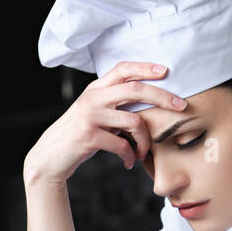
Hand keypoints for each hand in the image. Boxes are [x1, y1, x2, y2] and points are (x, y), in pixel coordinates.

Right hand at [22, 60, 186, 184]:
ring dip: (145, 140)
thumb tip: (146, 104)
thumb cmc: (77, 137)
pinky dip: (130, 156)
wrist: (49, 157)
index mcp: (95, 89)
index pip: (123, 69)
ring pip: (134, 121)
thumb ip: (113, 105)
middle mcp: (93, 98)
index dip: (146, 68)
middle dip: (163, 97)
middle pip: (135, 90)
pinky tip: (129, 162)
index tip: (167, 71)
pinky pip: (121, 144)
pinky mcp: (88, 137)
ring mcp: (90, 117)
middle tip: (182, 107)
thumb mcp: (93, 114)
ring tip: (144, 152)